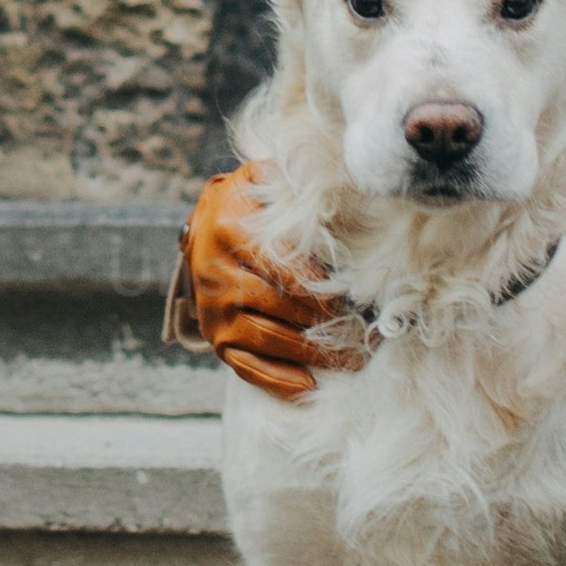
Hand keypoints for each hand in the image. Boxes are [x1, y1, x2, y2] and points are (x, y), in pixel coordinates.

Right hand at [175, 166, 357, 401]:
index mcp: (229, 232)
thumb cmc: (248, 202)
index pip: (282, 267)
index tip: (353, 299)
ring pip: (264, 339)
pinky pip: (245, 366)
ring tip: (349, 361)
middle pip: (276, 307)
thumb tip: (342, 184)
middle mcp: (215, 274)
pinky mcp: (214, 336)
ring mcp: (213, 310)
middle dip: (322, 324)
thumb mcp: (262, 179)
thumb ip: (294, 184)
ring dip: (308, 353)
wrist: (202, 225)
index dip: (320, 287)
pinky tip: (309, 386)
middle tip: (363, 336)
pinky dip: (277, 380)